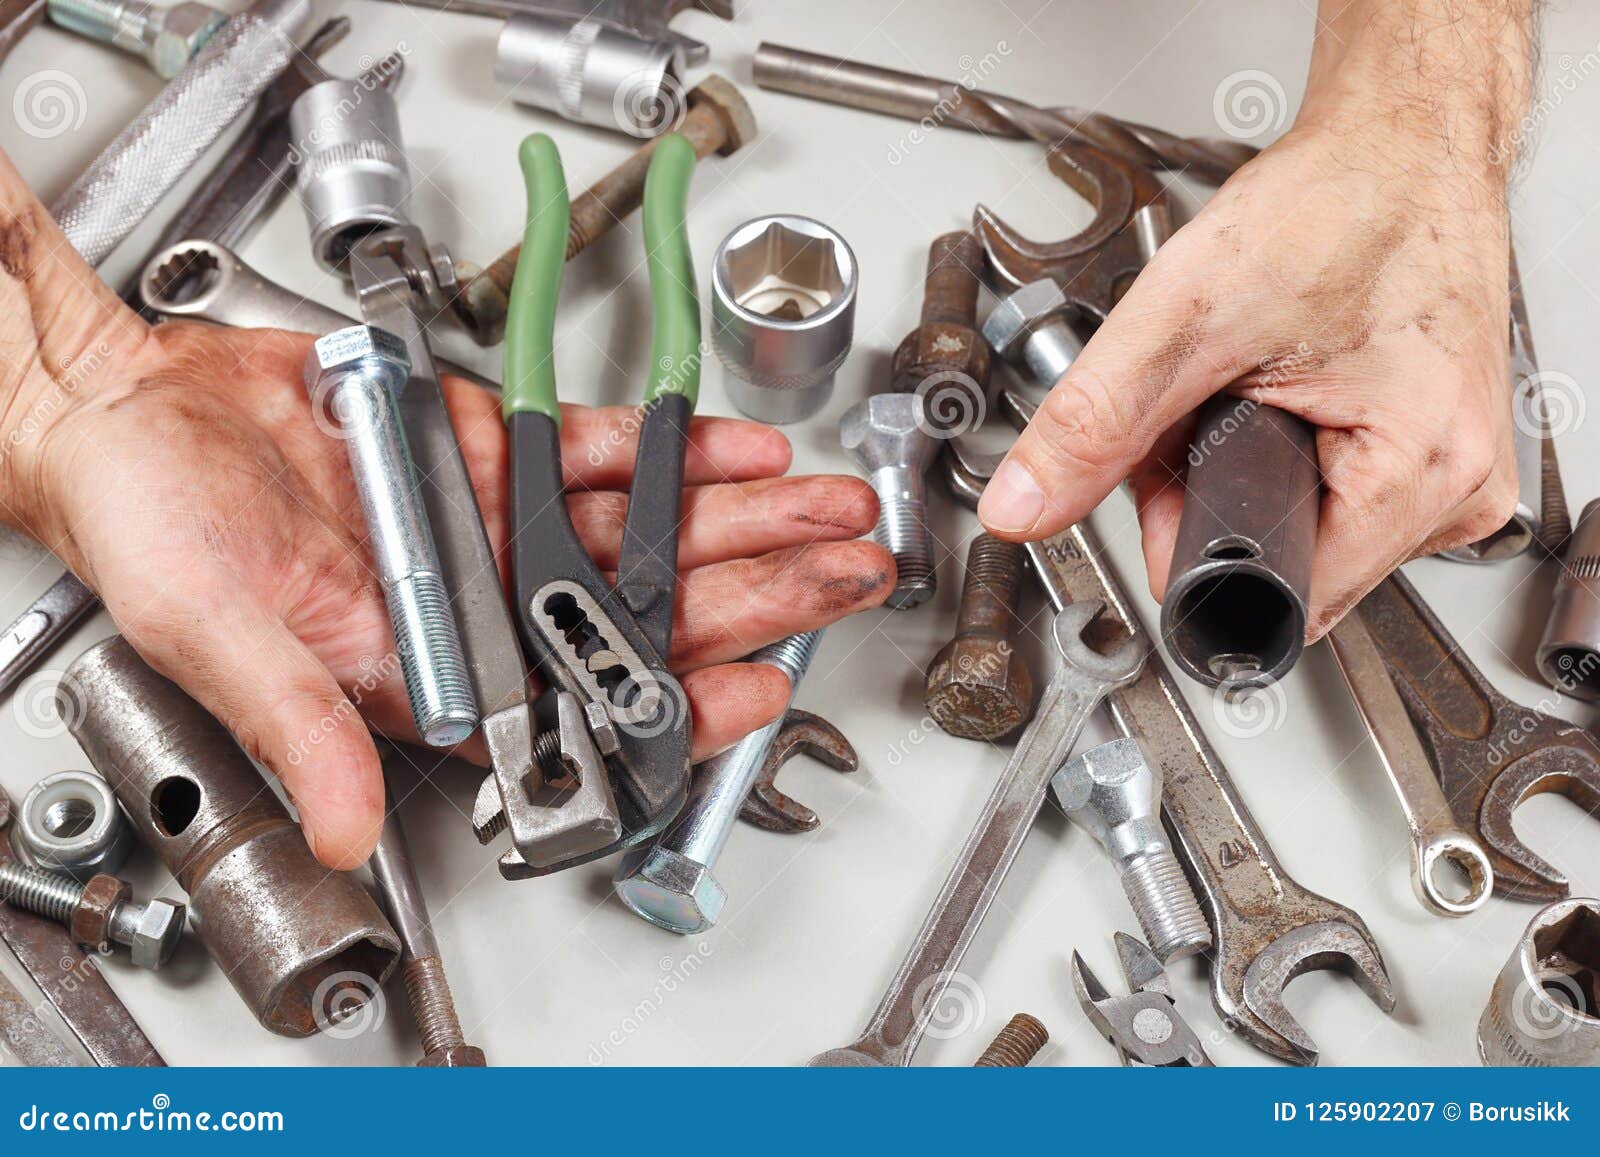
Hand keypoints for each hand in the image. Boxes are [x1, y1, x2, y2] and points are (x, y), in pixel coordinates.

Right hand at [0, 192, 890, 869]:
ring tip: (831, 516)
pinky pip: (595, 452)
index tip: (765, 686)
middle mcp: (482, 601)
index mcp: (432, 666)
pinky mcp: (486, 448)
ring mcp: (493, 521)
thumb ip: (299, 727)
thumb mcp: (218, 638)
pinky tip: (739, 453)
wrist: (133, 415)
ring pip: (644, 529)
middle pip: (648, 609)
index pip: (585, 700)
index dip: (682, 700)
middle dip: (760, 595)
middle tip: (851, 580)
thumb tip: (338, 829)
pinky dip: (667, 451)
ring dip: (743, 520)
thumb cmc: (155, 531)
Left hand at [979, 0, 1533, 637]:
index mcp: (1420, 472)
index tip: (1171, 470)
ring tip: (1250, 385)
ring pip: (1302, 532)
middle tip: (1206, 406)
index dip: (1192, 542)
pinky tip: (1279, 391)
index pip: (1274, 590)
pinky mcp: (1437, 457)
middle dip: (1213, 499)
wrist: (1401, 143)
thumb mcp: (1190, 315)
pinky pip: (1332, 498)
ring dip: (1245, 474)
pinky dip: (1281, 453)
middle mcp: (1458, 492)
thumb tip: (1025, 506)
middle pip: (1284, 563)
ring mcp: (1454, 477)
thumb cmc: (1339, 203)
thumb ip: (1096, 423)